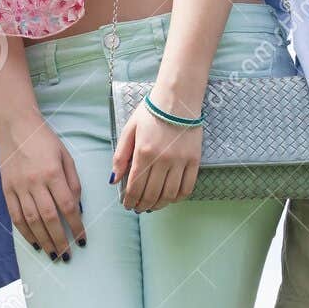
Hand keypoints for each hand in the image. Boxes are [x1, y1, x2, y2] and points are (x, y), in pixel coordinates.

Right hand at [0, 117, 85, 259]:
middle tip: (67, 255)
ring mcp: (19, 186)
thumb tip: (77, 208)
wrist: (16, 127)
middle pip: (49, 217)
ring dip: (43, 240)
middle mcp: (35, 181)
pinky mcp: (6, 189)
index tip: (82, 240)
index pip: (67, 205)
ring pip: (32, 220)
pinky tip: (34, 242)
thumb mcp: (66, 156)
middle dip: (59, 239)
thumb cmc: (45, 141)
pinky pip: (15, 215)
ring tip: (53, 254)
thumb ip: (73, 182)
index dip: (76, 226)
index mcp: (53, 172)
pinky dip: (25, 232)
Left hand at [111, 97, 202, 212]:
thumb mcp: (129, 130)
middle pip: (151, 194)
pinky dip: (178, 197)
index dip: (130, 200)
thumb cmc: (151, 112)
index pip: (135, 187)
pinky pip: (187, 187)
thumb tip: (114, 179)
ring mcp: (180, 161)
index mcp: (144, 153)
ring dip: (159, 204)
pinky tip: (171, 198)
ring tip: (153, 205)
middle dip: (142, 205)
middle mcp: (162, 160)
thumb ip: (120, 156)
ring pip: (169, 194)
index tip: (128, 205)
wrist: (178, 99)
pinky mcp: (194, 160)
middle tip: (138, 208)